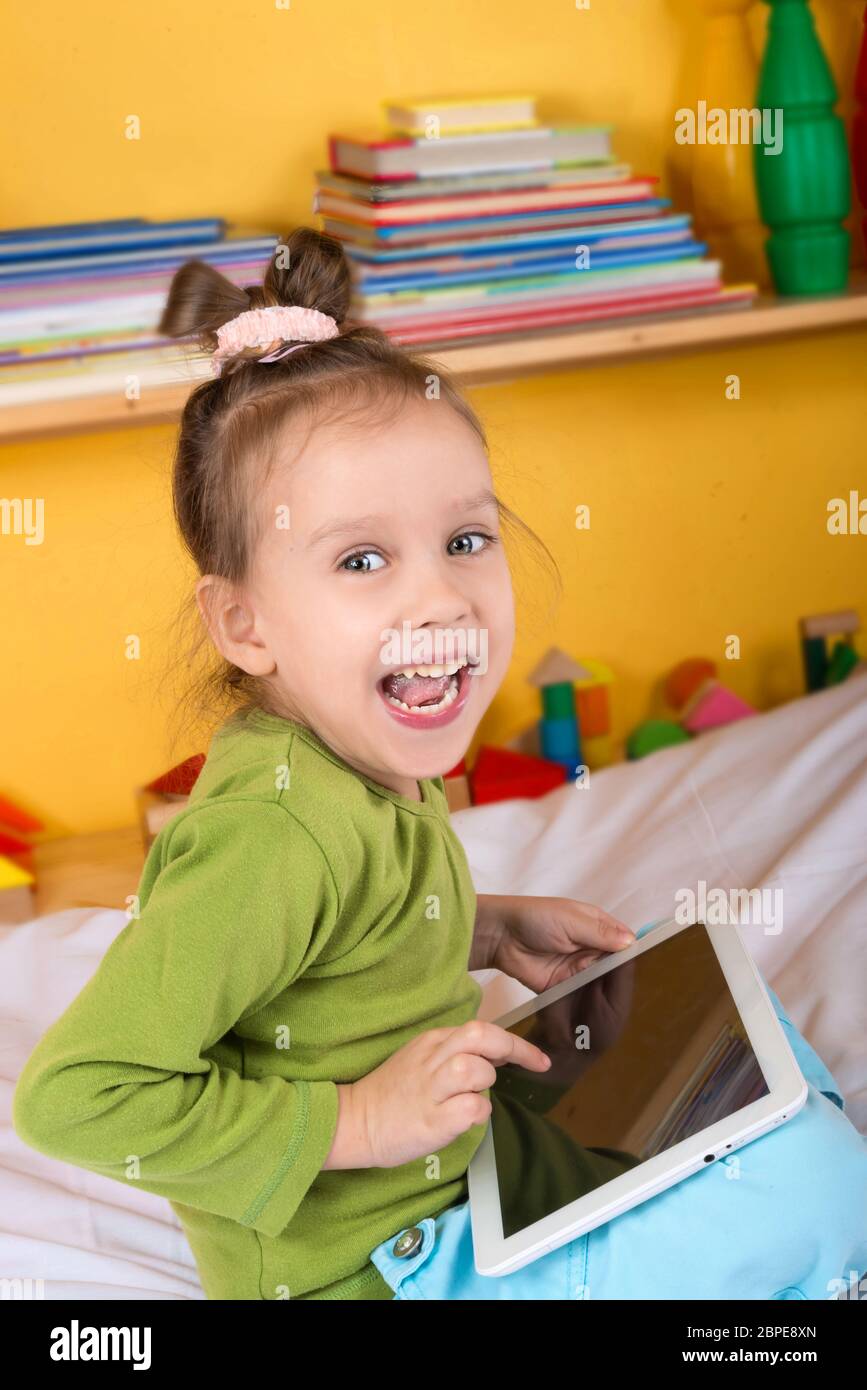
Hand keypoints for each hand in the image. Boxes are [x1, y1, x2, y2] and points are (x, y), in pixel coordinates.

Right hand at [323, 1019, 551, 1169]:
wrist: (354, 1121)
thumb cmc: (392, 1095)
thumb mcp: (421, 1060)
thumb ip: (454, 1053)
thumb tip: (493, 1059)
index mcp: (432, 1042)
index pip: (481, 1030)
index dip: (515, 1044)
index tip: (538, 1060)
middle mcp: (433, 1059)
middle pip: (480, 1037)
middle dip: (513, 1049)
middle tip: (531, 1064)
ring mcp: (431, 1089)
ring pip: (475, 1069)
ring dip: (485, 1083)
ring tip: (471, 1098)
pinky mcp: (430, 1120)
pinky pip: (471, 1109)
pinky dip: (478, 1113)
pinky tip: (464, 1120)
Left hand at [478, 894, 634, 994]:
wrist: (500, 936)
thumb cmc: (536, 918)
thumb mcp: (570, 921)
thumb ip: (599, 933)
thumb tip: (630, 941)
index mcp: (594, 925)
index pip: (621, 938)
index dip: (631, 950)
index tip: (643, 964)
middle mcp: (589, 947)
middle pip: (614, 963)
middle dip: (621, 975)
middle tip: (632, 990)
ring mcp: (577, 967)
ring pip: (600, 981)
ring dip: (607, 990)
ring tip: (622, 1004)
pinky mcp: (564, 985)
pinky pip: (581, 994)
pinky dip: (589, 1001)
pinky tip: (601, 1011)